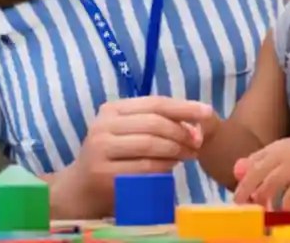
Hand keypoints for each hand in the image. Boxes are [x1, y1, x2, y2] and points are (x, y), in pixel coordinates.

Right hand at [56, 96, 215, 217]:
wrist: (82, 187)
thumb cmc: (114, 156)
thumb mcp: (129, 132)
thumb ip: (157, 124)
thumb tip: (196, 125)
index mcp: (112, 110)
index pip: (154, 103)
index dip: (183, 107)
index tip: (207, 112)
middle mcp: (103, 126)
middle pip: (154, 123)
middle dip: (181, 132)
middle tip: (198, 142)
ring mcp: (101, 150)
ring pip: (150, 144)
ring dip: (176, 150)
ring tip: (189, 154)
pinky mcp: (104, 174)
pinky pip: (144, 168)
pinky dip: (164, 166)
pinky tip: (172, 166)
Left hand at [232, 136, 289, 209]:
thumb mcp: (287, 149)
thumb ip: (267, 158)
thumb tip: (244, 170)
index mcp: (276, 148)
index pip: (252, 161)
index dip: (243, 177)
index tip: (240, 190)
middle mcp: (282, 156)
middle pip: (255, 174)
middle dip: (244, 190)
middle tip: (239, 203)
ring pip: (269, 186)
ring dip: (262, 199)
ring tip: (262, 209)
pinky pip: (288, 197)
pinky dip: (282, 206)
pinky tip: (282, 211)